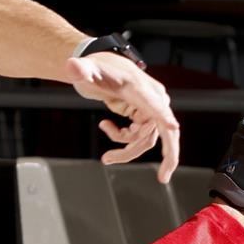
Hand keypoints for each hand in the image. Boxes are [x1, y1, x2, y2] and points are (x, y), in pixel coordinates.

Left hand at [63, 54, 181, 182]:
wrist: (102, 66)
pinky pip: (141, 137)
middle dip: (168, 154)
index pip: (153, 104)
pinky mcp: (148, 115)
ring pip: (146, 139)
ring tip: (106, 158)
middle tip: (164, 178)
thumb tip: (71, 66)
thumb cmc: (94, 68)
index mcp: (138, 88)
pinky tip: (107, 129)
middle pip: (163, 130)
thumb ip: (79, 69)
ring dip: (126, 151)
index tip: (173, 128)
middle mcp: (152, 98)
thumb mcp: (84, 70)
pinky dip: (125, 141)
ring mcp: (152, 108)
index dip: (162, 116)